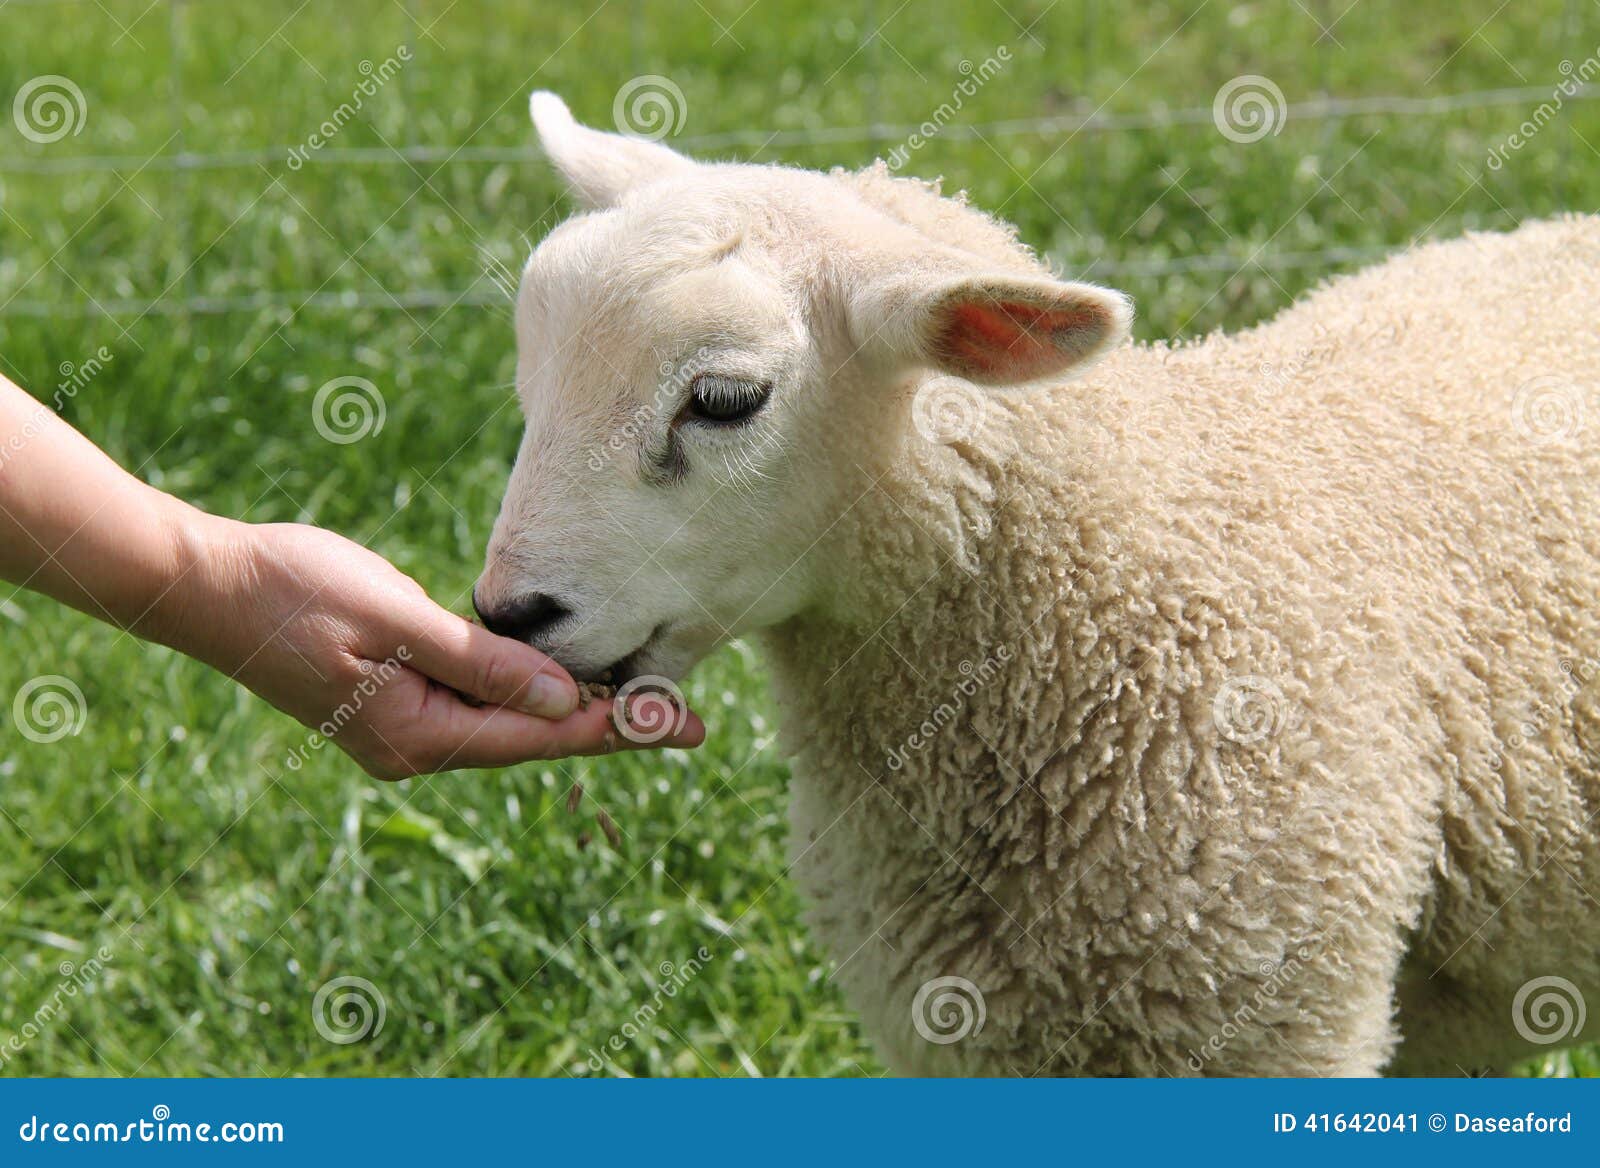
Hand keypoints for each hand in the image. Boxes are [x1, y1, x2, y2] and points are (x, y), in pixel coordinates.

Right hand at [161, 517, 703, 778]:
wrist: (204, 587)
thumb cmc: (292, 590)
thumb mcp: (393, 618)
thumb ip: (481, 662)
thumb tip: (564, 700)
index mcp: (417, 733)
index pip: (542, 734)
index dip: (619, 727)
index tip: (683, 725)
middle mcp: (415, 747)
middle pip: (536, 740)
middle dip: (613, 728)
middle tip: (689, 722)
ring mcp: (403, 731)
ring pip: (511, 728)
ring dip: (577, 715)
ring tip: (647, 705)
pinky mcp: (394, 705)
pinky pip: (480, 710)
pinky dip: (530, 698)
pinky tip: (567, 686)